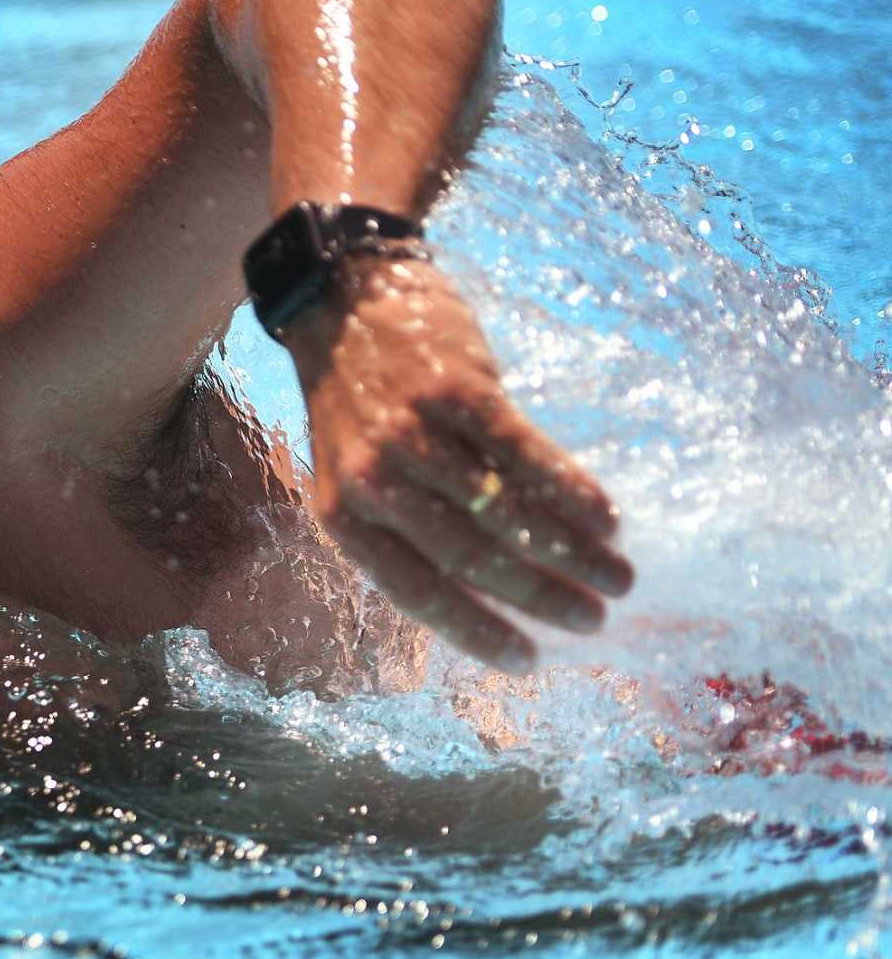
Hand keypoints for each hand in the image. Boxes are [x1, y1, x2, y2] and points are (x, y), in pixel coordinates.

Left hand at [279, 255, 633, 672]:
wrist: (340, 297)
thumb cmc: (359, 403)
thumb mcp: (358, 475)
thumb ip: (412, 527)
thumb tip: (497, 592)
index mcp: (343, 517)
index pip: (415, 592)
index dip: (477, 631)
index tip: (530, 661)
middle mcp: (371, 481)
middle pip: (468, 557)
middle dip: (540, 598)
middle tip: (595, 620)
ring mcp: (411, 433)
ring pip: (501, 511)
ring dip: (570, 552)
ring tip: (619, 577)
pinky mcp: (454, 388)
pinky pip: (521, 452)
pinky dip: (569, 490)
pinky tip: (607, 518)